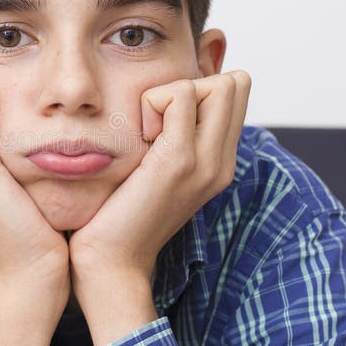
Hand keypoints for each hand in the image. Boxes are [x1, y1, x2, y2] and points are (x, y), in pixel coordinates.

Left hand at [69, 71, 250, 345]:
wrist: (112, 261)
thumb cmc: (120, 212)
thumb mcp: (155, 170)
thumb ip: (171, 138)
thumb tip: (166, 99)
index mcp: (220, 163)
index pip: (233, 93)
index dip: (197, 90)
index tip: (163, 121)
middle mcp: (222, 162)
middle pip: (230, 84)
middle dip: (190, 86)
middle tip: (155, 123)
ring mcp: (205, 161)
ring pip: (213, 84)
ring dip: (170, 94)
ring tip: (146, 132)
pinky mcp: (179, 159)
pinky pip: (182, 94)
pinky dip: (153, 101)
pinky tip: (138, 134)